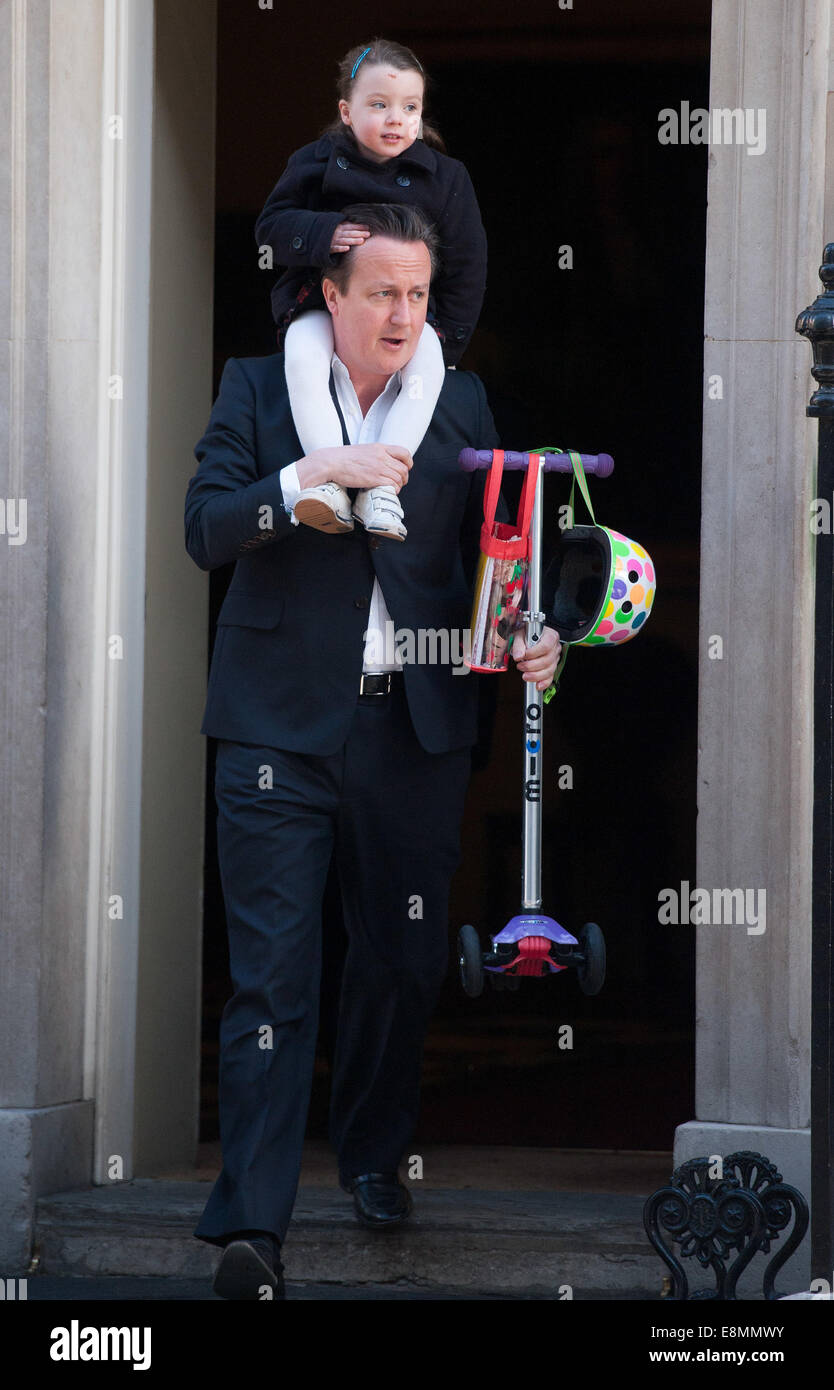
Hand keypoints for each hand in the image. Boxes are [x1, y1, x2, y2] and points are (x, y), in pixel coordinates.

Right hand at [296, 443, 411, 493]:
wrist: (330, 462)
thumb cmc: (343, 458)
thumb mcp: (363, 450)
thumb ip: (375, 455)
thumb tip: (382, 463)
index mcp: (380, 447)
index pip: (404, 452)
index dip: (408, 463)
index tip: (405, 469)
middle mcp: (381, 456)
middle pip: (404, 468)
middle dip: (404, 478)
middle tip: (398, 483)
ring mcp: (378, 467)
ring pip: (399, 478)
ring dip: (398, 486)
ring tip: (392, 489)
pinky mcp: (373, 478)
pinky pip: (392, 485)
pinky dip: (393, 490)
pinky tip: (387, 492)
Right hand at [330, 222, 371, 253]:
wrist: (313, 238)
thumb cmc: (328, 233)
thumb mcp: (336, 227)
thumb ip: (345, 226)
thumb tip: (357, 226)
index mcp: (338, 227)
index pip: (350, 226)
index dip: (359, 227)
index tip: (367, 228)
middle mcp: (336, 233)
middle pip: (349, 233)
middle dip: (359, 233)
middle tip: (368, 234)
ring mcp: (333, 240)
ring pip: (344, 240)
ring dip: (353, 240)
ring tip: (362, 241)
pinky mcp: (329, 248)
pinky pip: (335, 248)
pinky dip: (341, 248)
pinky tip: (347, 248)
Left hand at [511, 625, 561, 689]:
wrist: (533, 635)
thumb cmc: (528, 633)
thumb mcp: (521, 634)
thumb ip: (518, 644)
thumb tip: (518, 656)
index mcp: (550, 636)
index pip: (545, 647)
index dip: (533, 653)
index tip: (523, 656)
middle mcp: (555, 647)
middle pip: (547, 660)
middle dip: (532, 666)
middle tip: (520, 666)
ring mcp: (555, 657)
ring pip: (549, 670)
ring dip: (536, 675)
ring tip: (525, 675)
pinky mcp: (552, 666)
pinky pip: (551, 676)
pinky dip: (544, 682)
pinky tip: (538, 685)